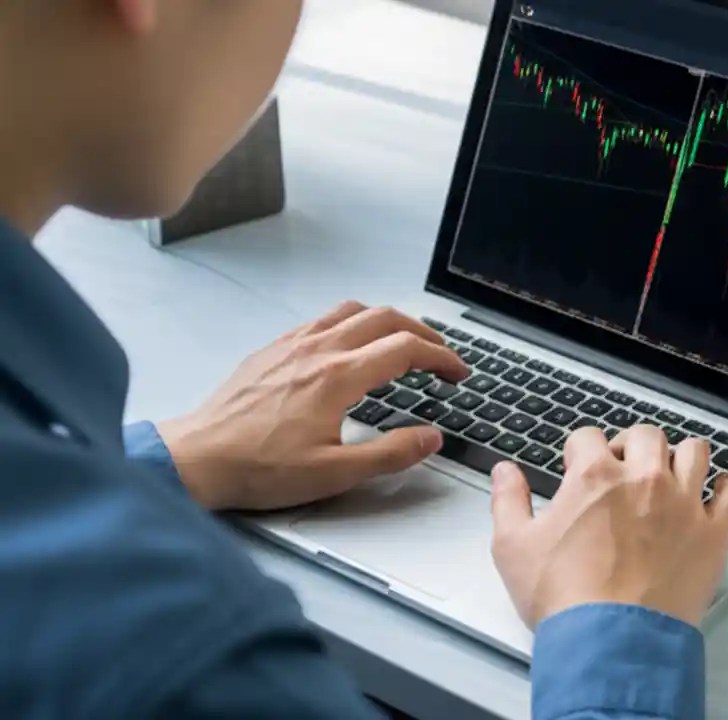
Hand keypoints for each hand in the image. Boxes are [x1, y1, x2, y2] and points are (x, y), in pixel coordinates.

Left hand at [157, 301, 467, 510]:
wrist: (196, 459)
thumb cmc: (258, 468)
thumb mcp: (335, 473)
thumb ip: (390, 454)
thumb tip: (430, 438)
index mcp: (338, 377)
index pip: (406, 349)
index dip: (442, 357)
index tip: (457, 372)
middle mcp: (317, 351)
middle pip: (385, 319)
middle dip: (423, 333)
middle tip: (441, 355)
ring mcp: (292, 345)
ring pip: (353, 310)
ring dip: (387, 320)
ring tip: (403, 341)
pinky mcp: (273, 349)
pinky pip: (322, 319)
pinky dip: (352, 323)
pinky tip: (351, 345)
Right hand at [489, 425, 727, 628]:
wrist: (611, 641)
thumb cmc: (562, 597)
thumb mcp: (513, 548)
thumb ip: (507, 500)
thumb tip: (504, 470)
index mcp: (594, 476)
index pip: (587, 436)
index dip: (579, 451)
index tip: (577, 470)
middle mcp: (644, 478)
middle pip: (646, 435)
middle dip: (631, 447)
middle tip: (623, 472)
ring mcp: (684, 502)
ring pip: (694, 451)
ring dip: (680, 458)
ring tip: (668, 478)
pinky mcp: (713, 532)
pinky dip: (726, 489)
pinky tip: (713, 497)